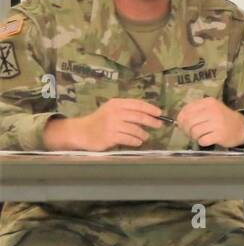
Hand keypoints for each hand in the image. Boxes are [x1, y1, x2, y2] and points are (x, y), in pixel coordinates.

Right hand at [42, 98, 161, 150]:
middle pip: (139, 116)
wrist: (81, 132)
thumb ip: (128, 109)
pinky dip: (136, 141)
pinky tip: (138, 142)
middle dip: (151, 121)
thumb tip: (150, 113)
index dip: (150, 108)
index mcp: (116, 104)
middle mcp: (114, 113)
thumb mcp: (112, 109)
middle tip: (158, 125)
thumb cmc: (100, 120)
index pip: (137, 104)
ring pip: (135, 129)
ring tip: (145, 136)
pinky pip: (129, 139)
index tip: (159, 113)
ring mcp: (112, 125)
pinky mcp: (110, 137)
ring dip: (143, 134)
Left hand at [175, 98, 243, 147]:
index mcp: (209, 102)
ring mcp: (217, 123)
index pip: (186, 110)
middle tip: (190, 132)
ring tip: (199, 136)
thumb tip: (179, 120)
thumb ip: (196, 110)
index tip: (183, 124)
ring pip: (194, 132)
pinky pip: (202, 140)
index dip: (181, 119)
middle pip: (189, 122)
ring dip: (194, 136)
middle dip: (186, 129)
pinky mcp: (220, 135)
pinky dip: (202, 142)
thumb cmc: (223, 118)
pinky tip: (207, 139)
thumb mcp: (211, 108)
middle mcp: (213, 111)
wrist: (241, 127)